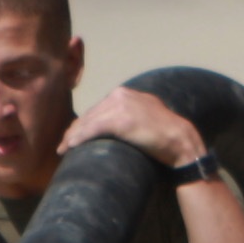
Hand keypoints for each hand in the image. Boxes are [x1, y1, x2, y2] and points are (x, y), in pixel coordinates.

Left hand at [61, 88, 206, 172]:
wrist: (181, 140)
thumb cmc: (167, 134)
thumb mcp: (147, 115)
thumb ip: (131, 114)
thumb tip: (118, 126)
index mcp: (126, 94)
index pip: (98, 108)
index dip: (84, 123)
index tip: (74, 135)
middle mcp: (121, 95)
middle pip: (90, 113)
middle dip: (74, 130)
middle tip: (63, 144)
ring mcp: (121, 106)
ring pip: (88, 121)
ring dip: (72, 136)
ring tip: (63, 149)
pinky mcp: (120, 120)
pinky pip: (93, 129)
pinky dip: (80, 138)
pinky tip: (71, 146)